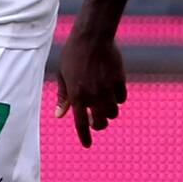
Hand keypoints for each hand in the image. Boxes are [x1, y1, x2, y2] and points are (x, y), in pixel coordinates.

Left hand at [56, 29, 126, 147]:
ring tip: (104, 105)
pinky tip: (113, 92)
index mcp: (76, 95)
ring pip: (113, 112)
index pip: (80, 124)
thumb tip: (59, 115)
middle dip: (98, 125)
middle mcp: (93, 95)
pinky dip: (118, 98)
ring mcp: (107, 88)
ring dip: (109, 112)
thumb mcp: (62, 75)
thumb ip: (63, 96)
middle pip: (100, 122)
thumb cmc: (72, 54)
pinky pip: (122, 98)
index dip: (84, 137)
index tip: (87, 144)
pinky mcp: (120, 80)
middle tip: (96, 121)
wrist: (92, 36)